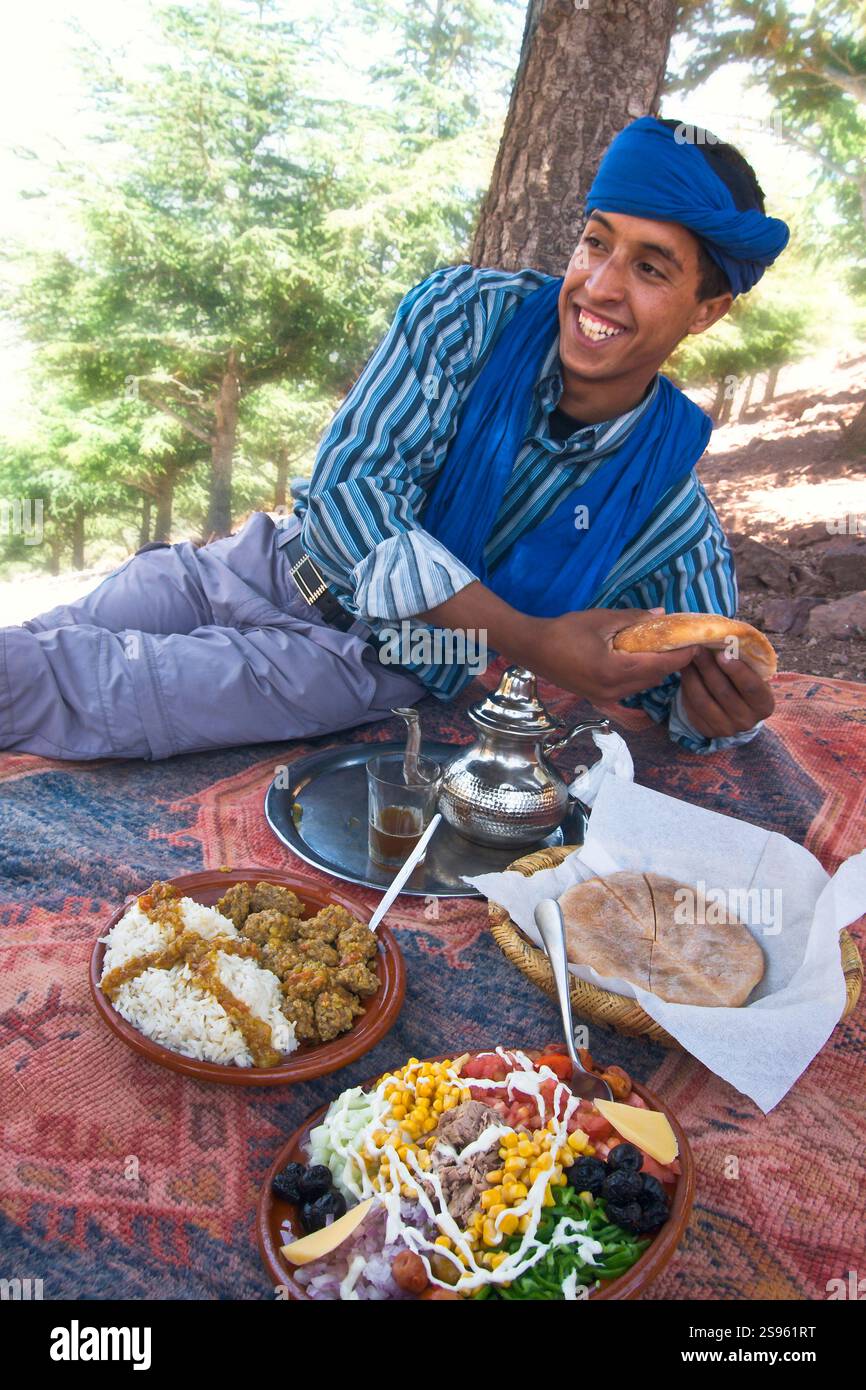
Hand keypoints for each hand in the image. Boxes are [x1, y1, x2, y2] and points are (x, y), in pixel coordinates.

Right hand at [530, 606, 697, 704]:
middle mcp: (614, 690)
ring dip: (656, 670)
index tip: (696, 642)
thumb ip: (633, 619)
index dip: (682, 655)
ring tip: (664, 650)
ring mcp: (605, 698)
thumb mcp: (602, 619)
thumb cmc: (565, 630)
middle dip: (672, 662)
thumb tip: (662, 615)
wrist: (533, 649)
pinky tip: (642, 663)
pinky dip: (640, 677)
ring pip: (643, 686)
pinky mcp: (598, 699)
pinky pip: (628, 691)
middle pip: (655, 678)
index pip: (660, 665)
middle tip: (683, 643)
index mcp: (616, 670)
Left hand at [679, 646, 774, 738]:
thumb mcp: (751, 674)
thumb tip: (723, 639)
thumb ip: (743, 662)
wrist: (735, 709)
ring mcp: (726, 729)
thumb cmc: (744, 683)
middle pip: (724, 692)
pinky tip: (684, 672)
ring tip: (686, 657)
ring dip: (692, 676)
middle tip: (697, 648)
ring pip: (703, 700)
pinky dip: (686, 688)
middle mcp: (747, 720)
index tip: (722, 653)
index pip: (751, 687)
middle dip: (708, 668)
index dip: (737, 670)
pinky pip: (691, 707)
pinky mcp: (706, 730)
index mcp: (764, 704)